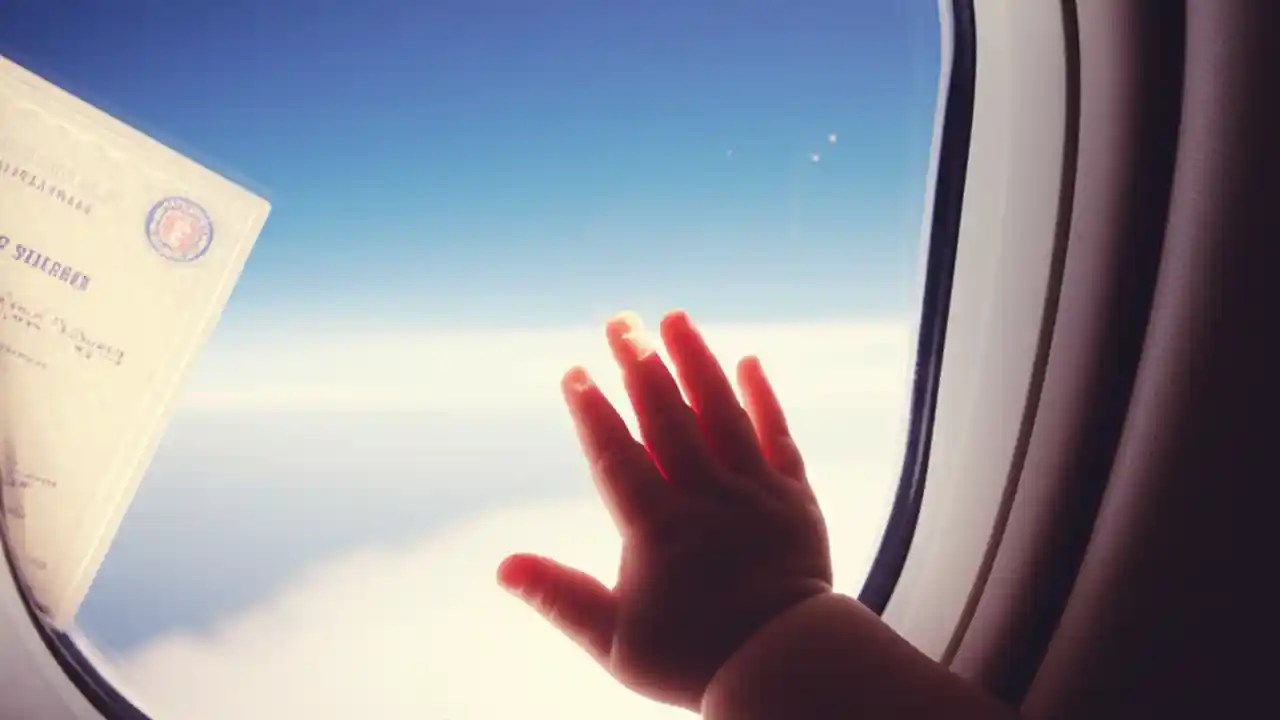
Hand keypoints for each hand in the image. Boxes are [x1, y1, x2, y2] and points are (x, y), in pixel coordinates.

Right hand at [497, 310, 832, 709]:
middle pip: (668, 418)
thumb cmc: (693, 658)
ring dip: (697, 363)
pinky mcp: (793, 496)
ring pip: (722, 414)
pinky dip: (763, 398)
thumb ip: (559, 598)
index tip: (573, 371)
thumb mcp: (613, 640)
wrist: (785, 666)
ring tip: (675, 319)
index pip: (617, 457)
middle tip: (620, 321)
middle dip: (640, 366)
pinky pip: (778, 436)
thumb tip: (502, 566)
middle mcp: (705, 499)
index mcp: (658, 529)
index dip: (592, 411)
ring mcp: (753, 492)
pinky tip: (749, 361)